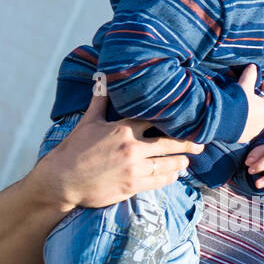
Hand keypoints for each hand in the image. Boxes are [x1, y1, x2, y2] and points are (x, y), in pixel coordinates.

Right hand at [46, 91, 204, 209]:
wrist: (62, 181)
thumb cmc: (73, 150)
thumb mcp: (87, 122)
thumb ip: (100, 101)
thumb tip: (102, 78)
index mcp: (122, 128)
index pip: (154, 119)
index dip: (173, 119)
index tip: (187, 117)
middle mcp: (132, 147)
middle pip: (168, 143)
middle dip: (187, 143)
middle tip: (201, 143)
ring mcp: (134, 168)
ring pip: (167, 163)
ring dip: (180, 162)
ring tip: (187, 160)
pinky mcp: (132, 186)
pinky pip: (159, 180)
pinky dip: (169, 177)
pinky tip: (174, 174)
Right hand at [236, 64, 263, 142]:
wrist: (221, 121)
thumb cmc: (235, 101)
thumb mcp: (243, 85)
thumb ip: (250, 75)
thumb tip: (253, 67)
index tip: (260, 85)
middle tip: (254, 95)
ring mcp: (256, 130)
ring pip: (261, 119)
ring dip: (257, 112)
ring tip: (244, 106)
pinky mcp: (246, 137)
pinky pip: (251, 128)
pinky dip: (248, 122)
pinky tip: (238, 117)